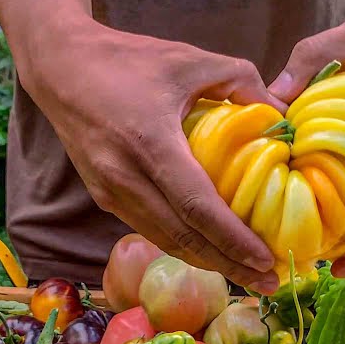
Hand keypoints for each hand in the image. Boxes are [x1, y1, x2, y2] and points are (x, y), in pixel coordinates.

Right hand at [19, 18, 283, 292]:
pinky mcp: (103, 197)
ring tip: (247, 274)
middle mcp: (125, 176)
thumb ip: (241, 80)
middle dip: (228, 265)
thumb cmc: (129, 59)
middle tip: (269, 284)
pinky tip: (211, 250)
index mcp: (149, 143)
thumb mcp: (190, 59)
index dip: (233, 240)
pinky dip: (183, 244)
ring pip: (165, 240)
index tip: (267, 260)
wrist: (61, 67)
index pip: (197, 207)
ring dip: (207, 262)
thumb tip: (283, 113)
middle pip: (183, 237)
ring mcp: (110, 192)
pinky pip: (150, 229)